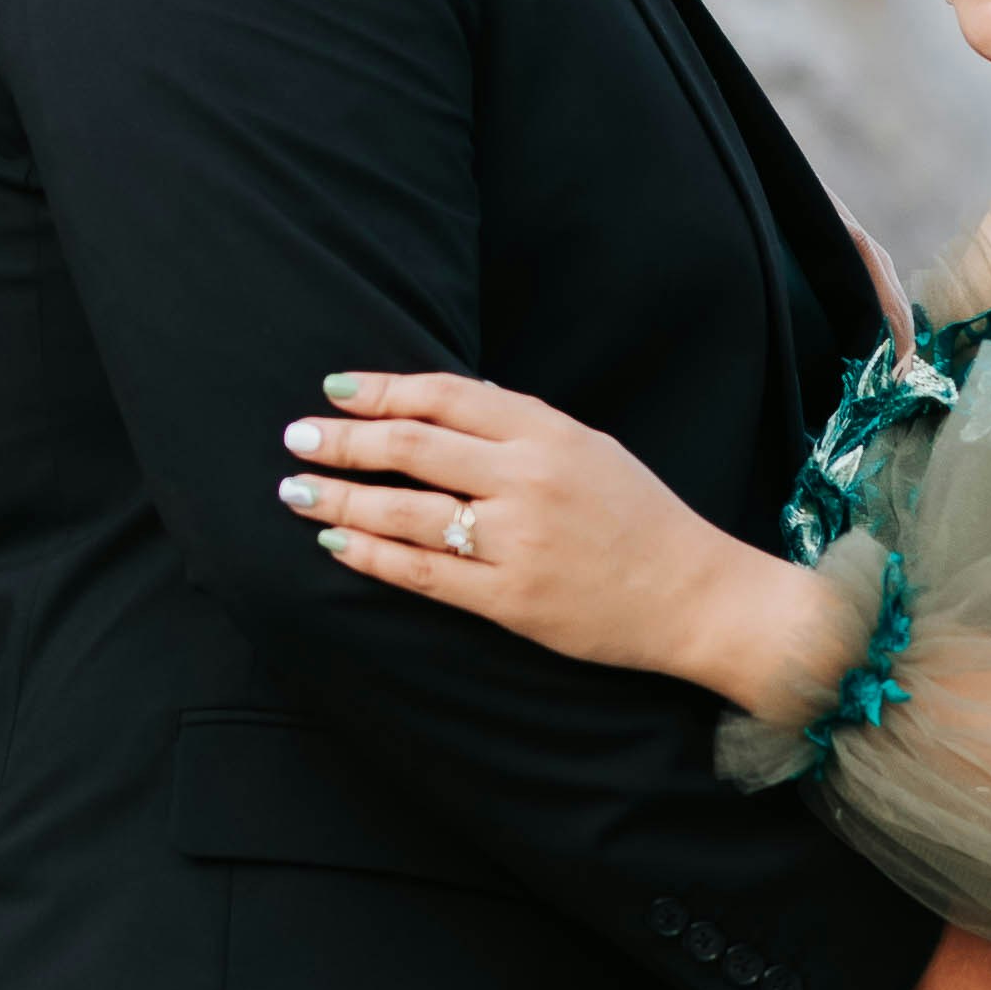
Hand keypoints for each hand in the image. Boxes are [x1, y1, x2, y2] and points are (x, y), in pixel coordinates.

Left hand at [285, 371, 833, 712]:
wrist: (696, 596)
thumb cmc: (640, 517)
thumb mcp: (588, 447)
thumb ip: (519, 426)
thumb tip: (438, 404)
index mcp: (548, 433)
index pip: (445, 396)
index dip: (381, 389)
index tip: (334, 389)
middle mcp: (528, 480)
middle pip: (413, 448)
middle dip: (343, 441)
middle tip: (295, 438)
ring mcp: (517, 542)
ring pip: (406, 513)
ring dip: (340, 499)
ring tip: (294, 491)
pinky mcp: (510, 600)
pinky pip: (422, 575)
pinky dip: (371, 556)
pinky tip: (335, 543)